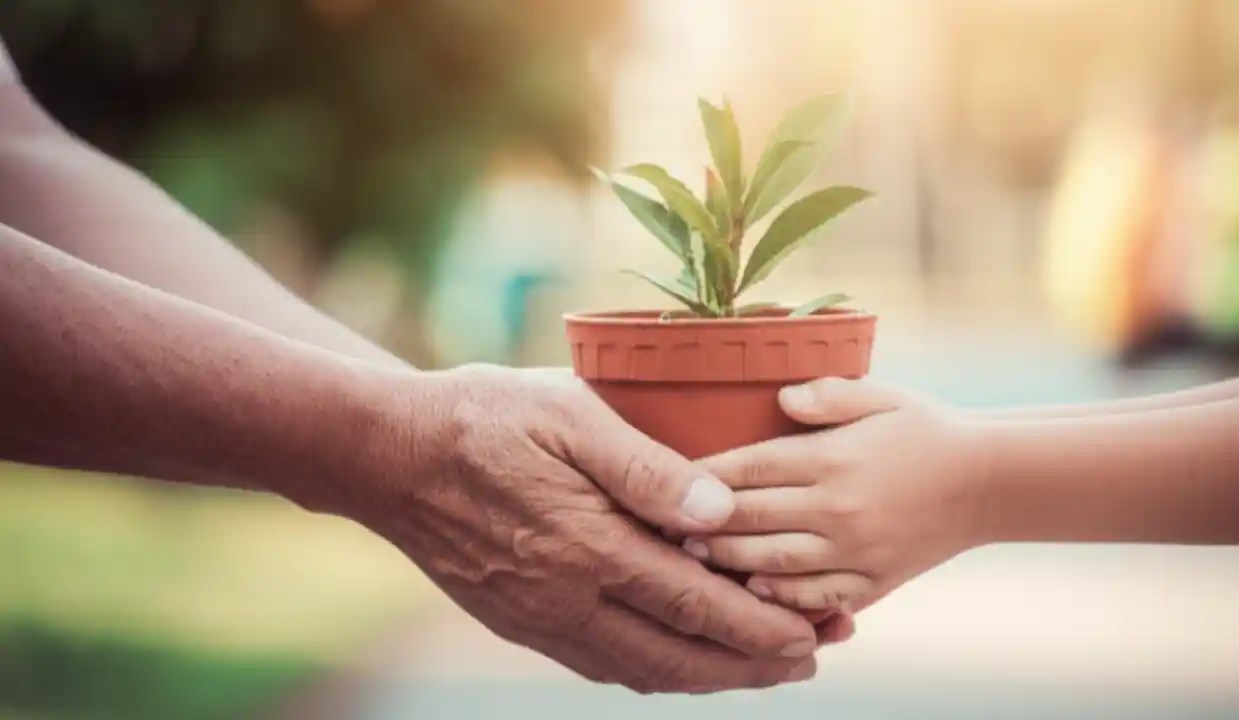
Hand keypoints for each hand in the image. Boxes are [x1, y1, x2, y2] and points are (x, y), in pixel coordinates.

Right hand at [342, 364, 819, 693]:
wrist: (388, 454)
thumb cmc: (485, 417)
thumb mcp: (569, 413)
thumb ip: (647, 466)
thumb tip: (720, 512)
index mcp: (588, 546)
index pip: (696, 605)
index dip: (762, 628)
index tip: (816, 636)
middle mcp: (566, 599)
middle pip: (679, 657)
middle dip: (752, 667)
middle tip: (810, 663)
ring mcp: (539, 619)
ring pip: (641, 670)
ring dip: (709, 676)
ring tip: (759, 668)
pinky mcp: (518, 621)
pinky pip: (600, 664)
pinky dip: (654, 669)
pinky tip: (679, 655)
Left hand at [689, 378, 988, 614]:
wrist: (987, 483)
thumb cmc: (923, 430)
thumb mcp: (881, 395)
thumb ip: (829, 393)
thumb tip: (780, 396)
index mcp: (833, 457)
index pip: (749, 465)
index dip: (703, 474)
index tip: (669, 477)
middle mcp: (838, 507)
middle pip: (749, 518)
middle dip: (700, 522)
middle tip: (659, 524)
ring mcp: (854, 551)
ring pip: (772, 562)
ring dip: (726, 561)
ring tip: (690, 558)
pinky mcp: (872, 582)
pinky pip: (816, 597)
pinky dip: (780, 598)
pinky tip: (752, 592)